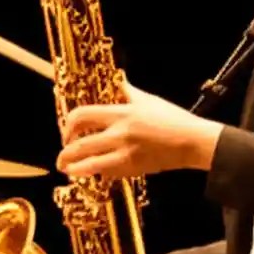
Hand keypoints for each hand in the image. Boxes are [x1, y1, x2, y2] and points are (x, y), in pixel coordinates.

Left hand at [57, 79, 223, 178]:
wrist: (192, 142)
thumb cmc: (173, 119)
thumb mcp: (148, 99)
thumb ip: (128, 90)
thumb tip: (118, 79)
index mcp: (121, 114)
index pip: (83, 116)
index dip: (68, 124)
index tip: (66, 131)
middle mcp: (120, 134)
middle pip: (80, 145)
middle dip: (65, 153)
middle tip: (61, 157)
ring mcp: (126, 154)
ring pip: (91, 165)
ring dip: (75, 168)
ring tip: (68, 170)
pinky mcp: (134, 170)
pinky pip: (108, 173)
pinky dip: (98, 172)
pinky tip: (94, 172)